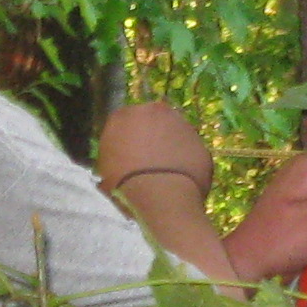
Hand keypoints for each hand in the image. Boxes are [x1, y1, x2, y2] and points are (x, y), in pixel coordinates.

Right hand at [97, 100, 213, 198]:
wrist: (160, 195)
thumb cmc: (123, 184)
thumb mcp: (106, 168)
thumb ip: (115, 155)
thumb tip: (123, 161)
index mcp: (124, 115)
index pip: (124, 122)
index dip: (127, 141)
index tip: (127, 157)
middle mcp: (155, 111)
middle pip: (152, 122)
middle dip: (152, 137)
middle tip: (148, 163)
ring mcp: (182, 124)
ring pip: (175, 134)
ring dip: (172, 148)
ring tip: (166, 175)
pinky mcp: (201, 143)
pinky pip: (191, 152)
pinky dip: (187, 163)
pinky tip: (181, 181)